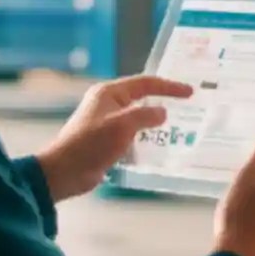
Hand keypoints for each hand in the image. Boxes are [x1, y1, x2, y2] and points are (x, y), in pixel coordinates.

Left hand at [37, 76, 192, 202]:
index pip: (145, 83)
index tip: (190, 92)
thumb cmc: (91, 144)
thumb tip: (163, 112)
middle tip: (187, 104)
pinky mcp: (107, 139)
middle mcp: (108, 103)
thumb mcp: (121, 126)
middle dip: (163, 99)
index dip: (169, 86)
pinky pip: (133, 132)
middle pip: (141, 96)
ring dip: (155, 119)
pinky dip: (146, 135)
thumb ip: (145, 116)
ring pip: (138, 115)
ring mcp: (107, 121)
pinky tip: (159, 143)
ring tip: (178, 124)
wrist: (64, 172)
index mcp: (109, 93)